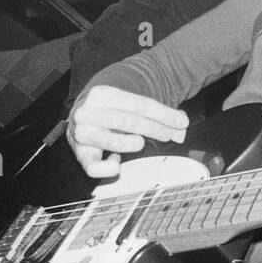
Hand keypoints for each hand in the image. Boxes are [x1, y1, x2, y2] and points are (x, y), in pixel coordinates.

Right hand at [67, 85, 187, 177]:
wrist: (81, 114)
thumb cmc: (111, 109)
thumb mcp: (129, 104)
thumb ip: (155, 113)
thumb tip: (181, 126)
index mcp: (102, 94)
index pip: (141, 104)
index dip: (165, 115)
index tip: (182, 122)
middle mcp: (88, 112)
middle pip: (131, 122)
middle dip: (156, 129)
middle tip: (169, 134)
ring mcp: (82, 133)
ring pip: (116, 142)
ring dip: (135, 143)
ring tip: (141, 142)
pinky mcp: (80, 153)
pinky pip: (93, 167)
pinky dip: (108, 168)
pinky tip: (117, 164)